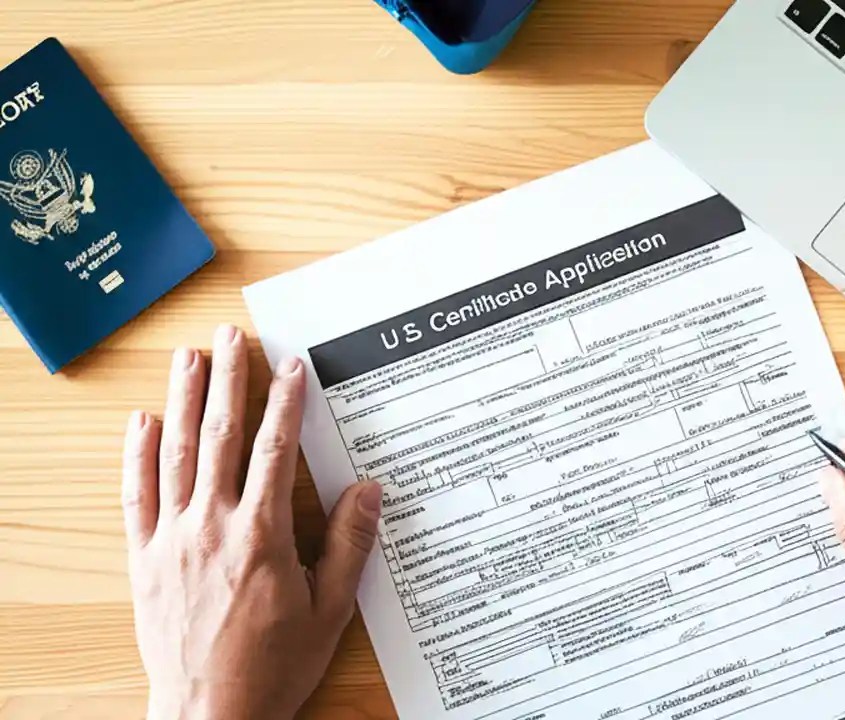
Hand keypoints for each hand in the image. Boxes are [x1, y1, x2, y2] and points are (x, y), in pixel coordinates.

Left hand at [120, 325, 383, 719]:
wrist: (210, 713)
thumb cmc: (274, 665)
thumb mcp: (330, 609)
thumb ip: (348, 544)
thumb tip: (369, 490)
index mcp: (260, 536)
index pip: (274, 451)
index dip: (285, 402)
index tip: (292, 366)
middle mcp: (211, 527)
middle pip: (220, 437)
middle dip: (228, 381)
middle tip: (231, 337)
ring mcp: (171, 540)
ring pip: (175, 455)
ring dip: (183, 401)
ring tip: (187, 358)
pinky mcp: (144, 559)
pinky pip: (136, 496)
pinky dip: (137, 456)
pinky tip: (142, 421)